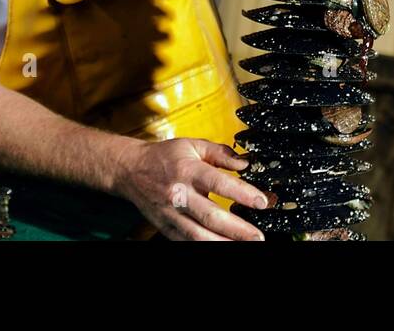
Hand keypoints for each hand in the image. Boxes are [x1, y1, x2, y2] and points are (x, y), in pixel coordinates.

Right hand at [112, 137, 270, 240]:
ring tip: (244, 247)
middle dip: (238, 229)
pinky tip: (221, 246)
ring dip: (223, 243)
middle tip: (258, 237)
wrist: (131, 170)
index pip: (219, 183)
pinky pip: (187, 241)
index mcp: (188, 170)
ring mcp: (171, 214)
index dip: (243, 193)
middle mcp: (180, 194)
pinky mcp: (166, 227)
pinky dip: (204, 246)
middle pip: (212, 216)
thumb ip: (220, 153)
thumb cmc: (164, 157)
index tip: (262, 201)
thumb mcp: (193, 146)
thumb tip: (244, 163)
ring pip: (199, 234)